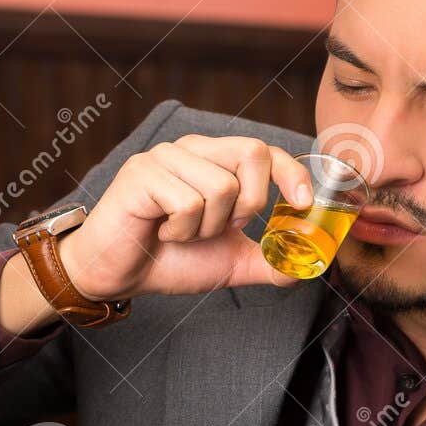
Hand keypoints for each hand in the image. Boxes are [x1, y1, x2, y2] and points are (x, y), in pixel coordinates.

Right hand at [57, 134, 314, 300]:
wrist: (117, 276)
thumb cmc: (170, 260)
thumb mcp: (230, 261)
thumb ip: (269, 260)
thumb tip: (308, 267)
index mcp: (214, 160)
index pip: (264, 150)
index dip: (290, 172)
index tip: (303, 203)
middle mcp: (192, 149)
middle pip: (252, 153)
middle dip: (250, 203)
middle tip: (223, 228)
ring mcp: (165, 157)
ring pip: (221, 186)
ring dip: (208, 227)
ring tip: (182, 234)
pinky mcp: (141, 173)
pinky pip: (188, 202)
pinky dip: (182, 230)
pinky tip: (161, 233)